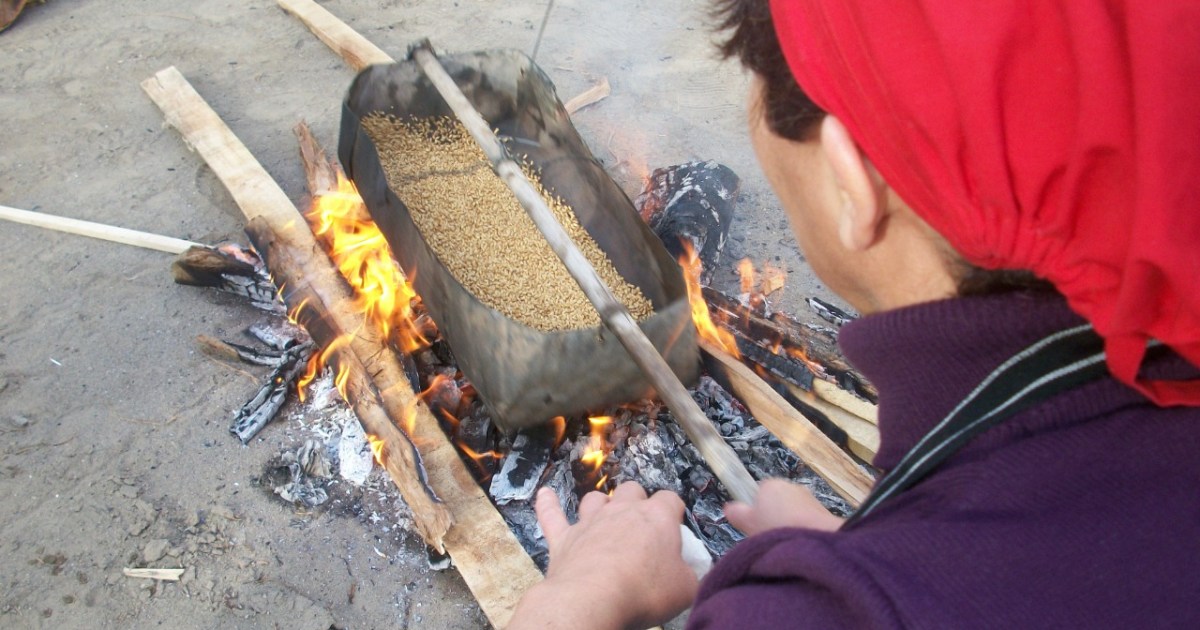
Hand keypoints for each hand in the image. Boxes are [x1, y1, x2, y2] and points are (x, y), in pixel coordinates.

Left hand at [508, 482, 698, 628]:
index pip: (671, 499)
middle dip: (637, 502)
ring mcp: (589, 522)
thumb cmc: (645, 591)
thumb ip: (691, 574)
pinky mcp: (563, 538)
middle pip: (632, 491)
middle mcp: (622, 511)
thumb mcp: (686, 589)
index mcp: (656, 517)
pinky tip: (545, 495)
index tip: (674, 530)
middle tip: (641, 527)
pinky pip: (552, 514)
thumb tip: (692, 573)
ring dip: (601, 506)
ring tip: (605, 519)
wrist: (593, 600)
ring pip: (596, 499)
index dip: (673, 512)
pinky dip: (548, 504)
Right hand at [725, 478, 843, 535]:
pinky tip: (801, 545)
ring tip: (785, 544)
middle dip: (774, 517)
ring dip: (790, 525)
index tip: (755, 525)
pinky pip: (808, 521)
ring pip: (794, 512)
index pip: (760, 491)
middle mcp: (791, 486)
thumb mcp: (748, 523)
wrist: (816, 538)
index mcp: (771, 484)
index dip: (757, 508)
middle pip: (778, 502)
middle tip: (768, 537)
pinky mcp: (824, 513)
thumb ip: (737, 514)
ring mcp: (810, 499)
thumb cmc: (776, 527)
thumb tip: (729, 507)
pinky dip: (804, 531)